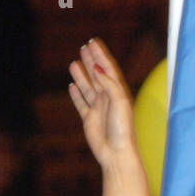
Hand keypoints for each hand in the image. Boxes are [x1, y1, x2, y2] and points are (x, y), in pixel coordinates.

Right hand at [68, 37, 139, 169]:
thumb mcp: (119, 102)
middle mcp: (108, 98)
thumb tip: (97, 70)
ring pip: (88, 87)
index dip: (101, 55)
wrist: (116, 152)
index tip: (93, 43)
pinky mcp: (89, 120)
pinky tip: (72, 85)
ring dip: (81, 75)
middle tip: (84, 47)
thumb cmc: (122, 128)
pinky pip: (81, 103)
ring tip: (74, 63)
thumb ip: (109, 84)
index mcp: (118, 91)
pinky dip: (76, 94)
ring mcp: (98, 108)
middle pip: (98, 74)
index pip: (108, 68)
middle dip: (91, 60)